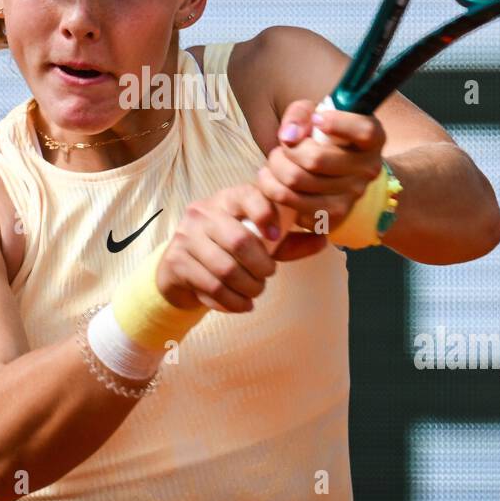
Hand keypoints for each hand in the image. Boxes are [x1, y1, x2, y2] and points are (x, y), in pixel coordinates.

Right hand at [156, 184, 324, 313]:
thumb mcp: (260, 242)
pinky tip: (242, 303)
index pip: (248, 196)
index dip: (266, 215)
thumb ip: (290, 241)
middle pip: (240, 241)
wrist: (180, 269)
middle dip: (261, 266)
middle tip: (268, 276)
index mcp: (227, 199)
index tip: (276, 237)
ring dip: (249, 287)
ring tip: (255, 291)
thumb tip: (323, 240)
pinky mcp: (176, 262)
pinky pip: (211, 287)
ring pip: (225, 269)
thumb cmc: (229, 250)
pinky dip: (233, 301)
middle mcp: (203, 212)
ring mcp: (185, 236)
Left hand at [254, 99, 386, 236]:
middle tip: (282, 147)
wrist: (337, 174)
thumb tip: (289, 136)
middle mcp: (367, 170)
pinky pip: (291, 206)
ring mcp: (352, 197)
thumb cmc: (323, 138)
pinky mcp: (333, 218)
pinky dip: (273, 191)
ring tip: (274, 163)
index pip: (364, 132)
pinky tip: (277, 182)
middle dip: (286, 150)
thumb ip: (300, 114)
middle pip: (315, 159)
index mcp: (372, 140)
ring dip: (274, 170)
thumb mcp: (315, 114)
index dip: (337, 124)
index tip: (316, 119)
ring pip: (297, 182)